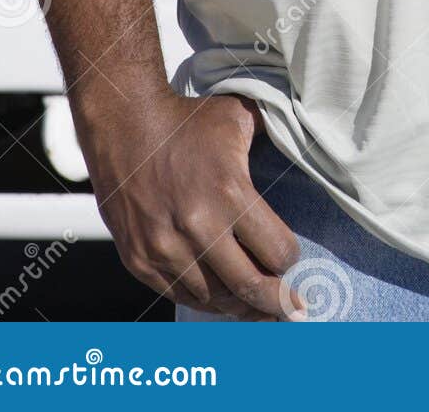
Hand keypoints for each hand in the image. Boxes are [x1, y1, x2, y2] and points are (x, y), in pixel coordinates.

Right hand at [81, 91, 306, 319]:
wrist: (123, 124)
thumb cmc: (186, 121)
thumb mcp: (236, 118)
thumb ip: (273, 132)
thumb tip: (305, 134)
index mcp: (229, 193)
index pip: (276, 251)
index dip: (290, 258)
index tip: (291, 257)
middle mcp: (197, 226)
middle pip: (249, 286)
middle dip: (278, 302)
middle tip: (294, 310)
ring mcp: (164, 248)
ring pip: (215, 299)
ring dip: (241, 306)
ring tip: (260, 308)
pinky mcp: (139, 259)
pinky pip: (180, 296)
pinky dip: (206, 301)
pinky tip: (222, 298)